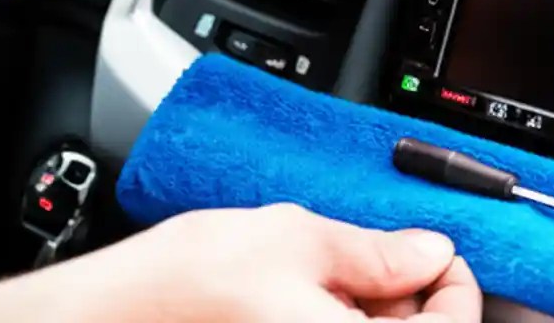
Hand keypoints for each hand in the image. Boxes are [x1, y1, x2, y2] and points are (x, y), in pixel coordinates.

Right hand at [0, 205, 480, 322]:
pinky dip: (333, 322)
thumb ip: (373, 250)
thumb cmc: (179, 289)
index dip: (457, 287)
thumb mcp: (292, 239)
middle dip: (412, 300)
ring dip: (371, 314)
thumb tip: (426, 251)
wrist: (96, 322)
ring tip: (338, 272)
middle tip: (394, 255)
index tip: (444, 256)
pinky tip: (309, 298)